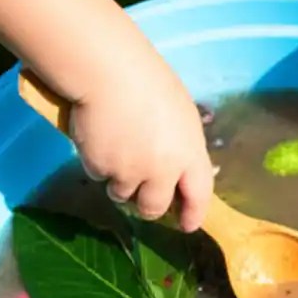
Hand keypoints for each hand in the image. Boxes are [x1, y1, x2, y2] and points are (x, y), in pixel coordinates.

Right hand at [68, 60, 213, 231]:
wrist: (108, 72)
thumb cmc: (147, 82)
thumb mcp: (179, 114)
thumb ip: (180, 144)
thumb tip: (176, 167)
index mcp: (189, 152)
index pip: (199, 194)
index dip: (193, 213)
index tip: (187, 225)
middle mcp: (162, 169)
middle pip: (154, 207)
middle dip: (147, 206)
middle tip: (139, 196)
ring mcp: (130, 171)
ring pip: (122, 194)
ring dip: (119, 181)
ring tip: (115, 150)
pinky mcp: (101, 168)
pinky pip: (98, 175)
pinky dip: (98, 163)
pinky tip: (99, 137)